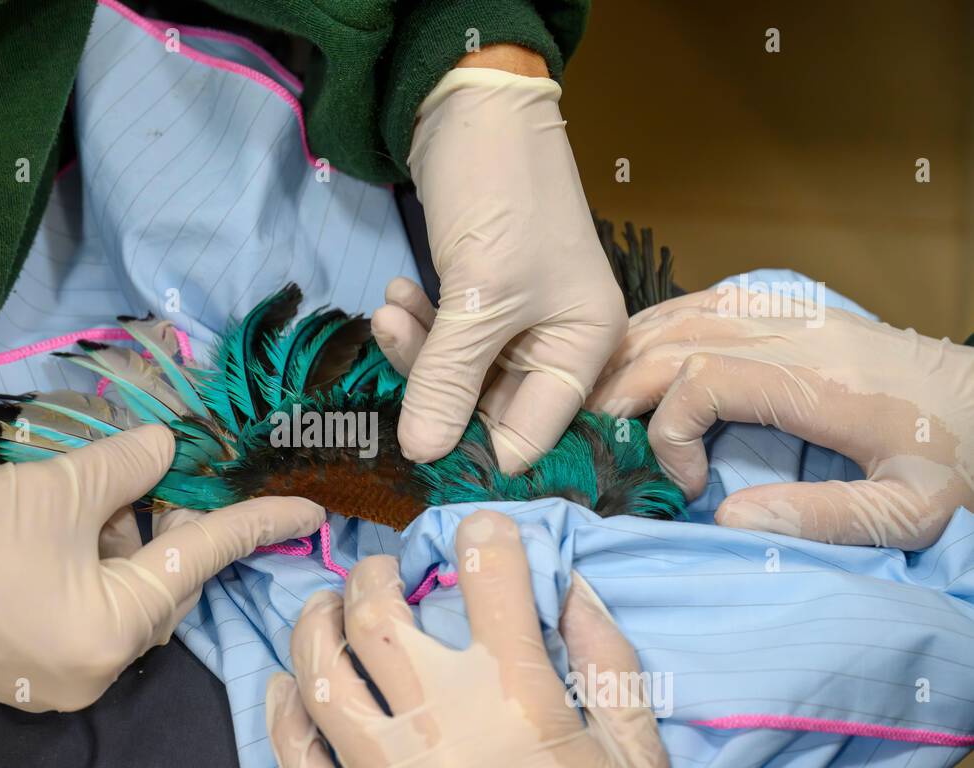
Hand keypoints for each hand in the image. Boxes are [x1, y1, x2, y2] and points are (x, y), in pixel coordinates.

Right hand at [0, 425, 323, 709]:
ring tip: (100, 487)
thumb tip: (168, 449)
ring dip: (122, 539)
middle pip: (161, 586)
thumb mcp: (50, 490)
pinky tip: (70, 520)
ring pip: (120, 596)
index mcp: (111, 633)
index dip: (255, 524)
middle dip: (168, 525)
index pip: (200, 564)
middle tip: (171, 470)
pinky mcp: (23, 666)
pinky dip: (90, 565)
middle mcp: (94, 669)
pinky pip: (84, 611)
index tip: (308, 509)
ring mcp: (56, 676)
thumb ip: (125, 466)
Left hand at [265, 510, 692, 767]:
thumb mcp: (642, 761)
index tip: (481, 529)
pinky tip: (287, 688)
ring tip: (325, 609)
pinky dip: (282, 718)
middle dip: (373, 574)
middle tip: (382, 571)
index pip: (490, 581)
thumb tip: (576, 589)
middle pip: (376, 616)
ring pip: (322, 674)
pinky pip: (298, 763)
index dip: (485, 537)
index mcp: (519, 701)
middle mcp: (443, 726)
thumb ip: (610, 666)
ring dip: (314, 626)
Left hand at [389, 65, 626, 473]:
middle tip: (394, 343)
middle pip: (489, 409)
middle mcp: (558, 344)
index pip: (532, 435)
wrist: (475, 106)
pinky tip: (396, 294)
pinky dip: (418, 326)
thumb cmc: (501, 195)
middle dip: (436, 388)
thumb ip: (449, 379)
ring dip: (417, 352)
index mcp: (586, 348)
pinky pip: (447, 342)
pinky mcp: (481, 304)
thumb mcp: (478, 296)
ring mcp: (518, 324)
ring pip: (459, 376)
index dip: (476, 447)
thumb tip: (422, 455)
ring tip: (388, 311)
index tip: (421, 449)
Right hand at [588, 288, 973, 548]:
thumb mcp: (910, 511)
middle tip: (599, 440)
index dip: (669, 432)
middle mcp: (799, 335)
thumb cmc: (957, 460)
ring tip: (601, 402)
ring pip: (683, 312)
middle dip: (621, 390)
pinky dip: (661, 325)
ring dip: (630, 355)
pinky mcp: (800, 309)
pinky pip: (710, 300)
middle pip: (675, 340)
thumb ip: (822, 519)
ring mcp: (797, 313)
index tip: (688, 483)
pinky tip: (643, 355)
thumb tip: (725, 519)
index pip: (701, 379)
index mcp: (820, 385)